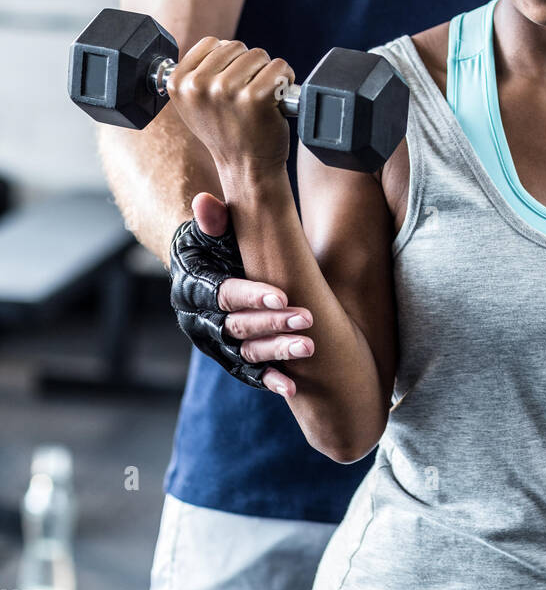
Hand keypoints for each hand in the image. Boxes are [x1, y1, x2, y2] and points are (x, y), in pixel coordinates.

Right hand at [166, 36, 294, 173]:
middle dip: (247, 66)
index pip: (211, 43)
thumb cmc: (225, 130)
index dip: (227, 60)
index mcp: (178, 82)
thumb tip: (216, 44)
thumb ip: (198, 72)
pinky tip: (276, 99)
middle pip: (236, 46)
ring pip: (258, 54)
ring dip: (265, 72)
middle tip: (246, 95)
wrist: (246, 166)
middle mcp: (198, 85)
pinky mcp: (256, 97)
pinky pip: (280, 67)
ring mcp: (226, 90)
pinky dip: (285, 79)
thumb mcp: (195, 102)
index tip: (228, 84)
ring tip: (259, 98)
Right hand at [170, 192, 313, 401]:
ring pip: (244, 353)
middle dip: (272, 324)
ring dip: (276, 352)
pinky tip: (292, 387)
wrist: (206, 267)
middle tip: (306, 319)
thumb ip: (215, 218)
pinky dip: (268, 380)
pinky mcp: (227, 357)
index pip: (222, 294)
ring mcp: (212, 343)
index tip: (282, 297)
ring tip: (308, 348)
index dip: (251, 296)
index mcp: (192, 287)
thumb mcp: (212, 228)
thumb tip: (204, 202)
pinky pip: (247, 373)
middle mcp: (197, 320)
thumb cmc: (215, 241)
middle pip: (235, 327)